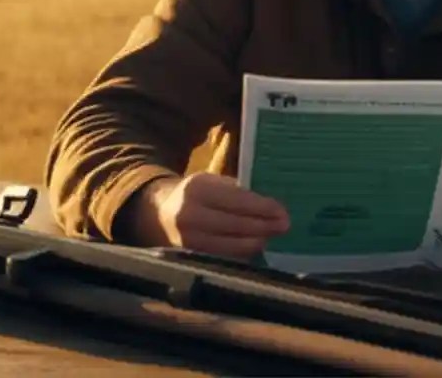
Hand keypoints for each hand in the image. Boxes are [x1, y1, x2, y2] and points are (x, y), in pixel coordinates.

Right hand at [125, 173, 289, 258]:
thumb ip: (237, 192)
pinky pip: (225, 257)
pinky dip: (243, 253)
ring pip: (233, 246)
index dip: (264, 208)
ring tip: (271, 236)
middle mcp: (190, 216)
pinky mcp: (190, 259)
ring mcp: (188, 241)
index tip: (283, 212)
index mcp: (197, 189)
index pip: (238, 201)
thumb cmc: (195, 195)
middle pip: (238, 226)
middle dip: (265, 226)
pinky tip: (254, 245)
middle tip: (285, 225)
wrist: (157, 215)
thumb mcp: (211, 182)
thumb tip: (271, 209)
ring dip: (257, 241)